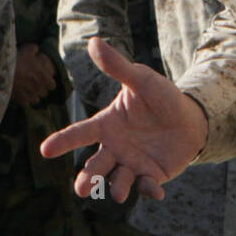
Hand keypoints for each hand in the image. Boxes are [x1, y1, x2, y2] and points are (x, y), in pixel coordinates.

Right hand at [11, 44, 57, 106]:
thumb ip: (34, 50)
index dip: (48, 82)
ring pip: (36, 100)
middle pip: (44, 93)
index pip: (52, 85)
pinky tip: (20, 95)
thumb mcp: (27, 50)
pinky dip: (24, 100)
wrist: (3, 73)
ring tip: (27, 90)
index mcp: (44, 77)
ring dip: (33, 95)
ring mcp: (31, 96)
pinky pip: (26, 103)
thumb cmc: (17, 61)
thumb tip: (36, 49)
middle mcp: (40, 88)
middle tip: (34, 84)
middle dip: (40, 89)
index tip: (43, 79)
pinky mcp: (22, 101)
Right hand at [40, 37, 206, 202]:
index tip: (45, 150)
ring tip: (117, 193)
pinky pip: (146, 186)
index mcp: (106, 125)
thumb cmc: (160, 97)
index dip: (63, 141)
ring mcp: (131, 164)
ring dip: (116, 186)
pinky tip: (155, 191)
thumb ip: (117, 66)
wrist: (190, 118)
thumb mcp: (141, 79)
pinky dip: (149, 191)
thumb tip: (94, 42)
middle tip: (80, 189)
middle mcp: (114, 148)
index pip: (80, 133)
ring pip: (117, 179)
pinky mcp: (151, 176)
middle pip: (95, 165)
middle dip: (87, 178)